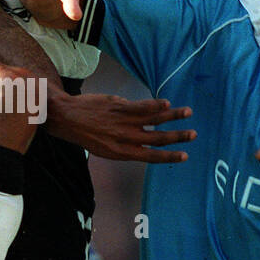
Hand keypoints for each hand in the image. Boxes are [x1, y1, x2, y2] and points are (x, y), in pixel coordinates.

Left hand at [48, 88, 194, 162]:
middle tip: (193, 135)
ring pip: (154, 120)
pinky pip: (143, 106)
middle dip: (178, 137)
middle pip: (158, 139)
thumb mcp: (104, 148)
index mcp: (122, 153)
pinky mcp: (120, 108)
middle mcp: (125, 140)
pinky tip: (167, 102)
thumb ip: (125, 145)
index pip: (152, 157)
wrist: (67, 118)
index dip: (169, 157)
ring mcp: (124, 123)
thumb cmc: (85, 133)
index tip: (184, 156)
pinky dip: (156, 104)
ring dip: (173, 116)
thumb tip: (143, 139)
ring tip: (188, 113)